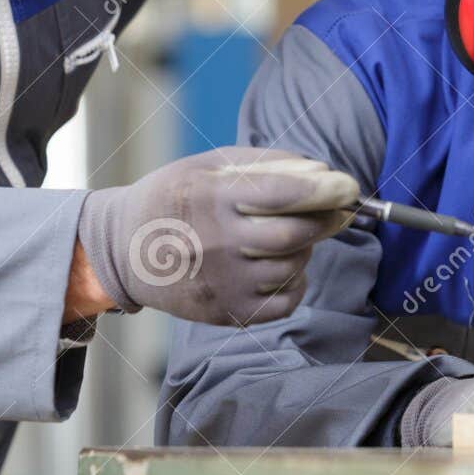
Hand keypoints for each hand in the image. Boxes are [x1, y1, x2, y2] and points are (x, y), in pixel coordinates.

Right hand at [76, 147, 359, 325]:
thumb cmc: (177, 196)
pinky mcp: (226, 311)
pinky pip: (285, 301)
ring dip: (305, 248)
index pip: (280, 194)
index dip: (323, 190)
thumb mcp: (210, 164)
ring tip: (287, 235)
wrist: (125, 248)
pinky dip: (295, 282)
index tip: (349, 186)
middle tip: (338, 209)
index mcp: (210, 196)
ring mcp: (221, 281)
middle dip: (327, 219)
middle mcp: (216, 242)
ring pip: (293, 267)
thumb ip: (267, 163)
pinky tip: (280, 266)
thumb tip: (321, 171)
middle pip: (295, 234)